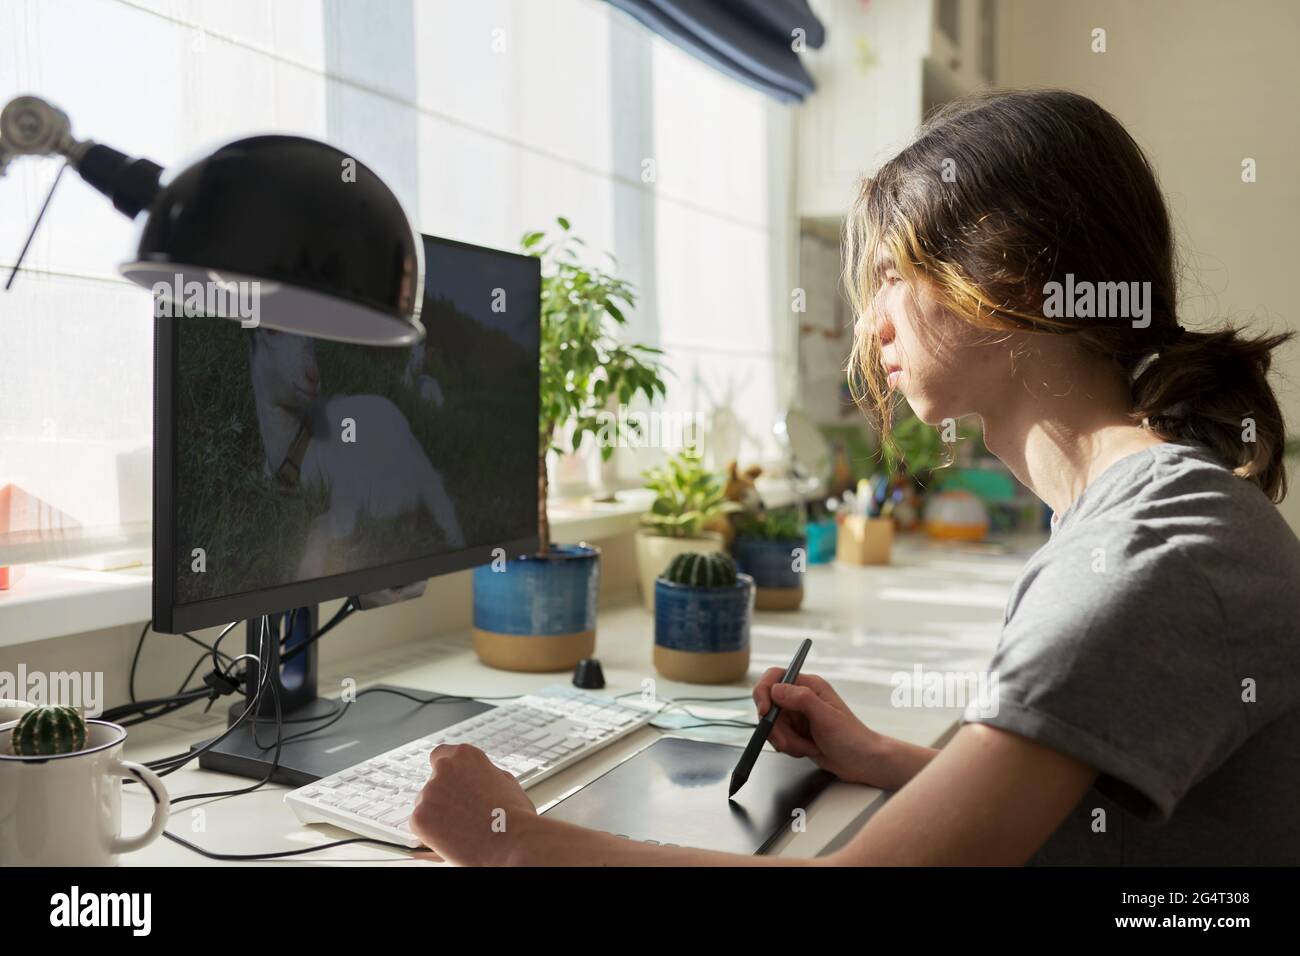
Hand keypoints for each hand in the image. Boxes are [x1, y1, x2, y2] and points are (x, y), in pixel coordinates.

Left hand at [408, 744, 540, 864]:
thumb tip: (479, 779)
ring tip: (462, 830)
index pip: (442, 755)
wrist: (513, 842)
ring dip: (438, 815)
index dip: (446, 772)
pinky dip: (431, 833)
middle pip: (434, 782)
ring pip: (426, 804)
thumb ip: (485, 775)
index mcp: (465, 756)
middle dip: (444, 797)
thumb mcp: (506, 782)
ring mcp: (429, 792)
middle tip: (461, 814)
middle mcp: (444, 768)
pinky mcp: (419, 817)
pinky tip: (452, 838)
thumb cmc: (515, 816)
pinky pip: (420, 824)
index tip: (450, 784)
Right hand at [752, 669, 888, 785]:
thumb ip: (801, 699)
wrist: (862, 762)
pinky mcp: (796, 732)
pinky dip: (790, 748)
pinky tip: (808, 750)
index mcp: (809, 686)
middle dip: (777, 727)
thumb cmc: (852, 738)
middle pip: (769, 705)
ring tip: (807, 747)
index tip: (765, 711)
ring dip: (786, 741)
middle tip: (789, 742)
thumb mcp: (827, 717)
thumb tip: (776, 689)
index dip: (764, 692)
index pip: (774, 678)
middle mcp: (801, 698)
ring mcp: (797, 716)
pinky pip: (778, 738)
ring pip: (772, 725)